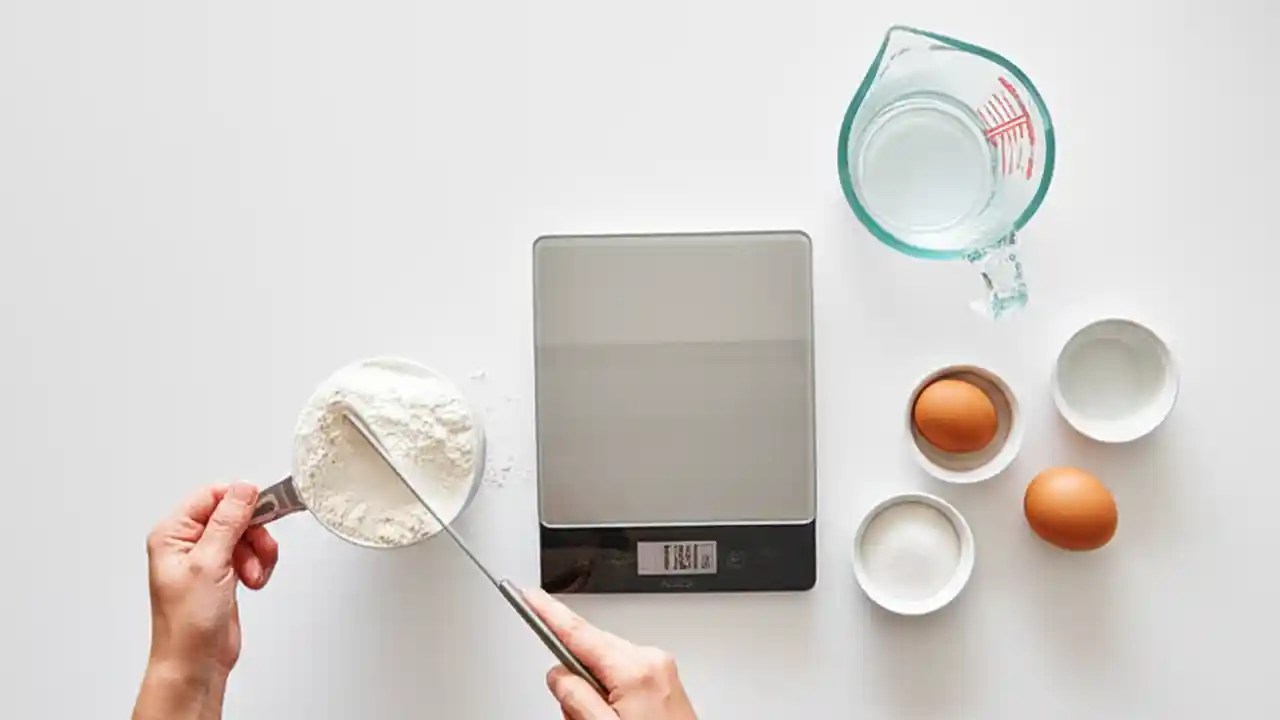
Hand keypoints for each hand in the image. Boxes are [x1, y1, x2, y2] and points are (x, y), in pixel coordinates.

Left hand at [133, 483, 279, 719]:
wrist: (195, 663)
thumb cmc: (187, 624)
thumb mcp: (209, 564)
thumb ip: (228, 522)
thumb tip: (243, 490)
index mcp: (172, 534)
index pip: (212, 496)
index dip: (240, 501)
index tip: (264, 511)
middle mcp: (187, 543)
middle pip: (233, 514)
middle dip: (253, 532)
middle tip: (261, 549)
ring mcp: (206, 559)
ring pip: (245, 534)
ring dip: (258, 551)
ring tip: (254, 574)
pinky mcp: (222, 573)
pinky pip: (249, 553)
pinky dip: (259, 564)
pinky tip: (254, 581)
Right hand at [525, 589, 697, 719]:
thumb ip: (575, 698)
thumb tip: (558, 674)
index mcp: (635, 669)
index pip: (579, 632)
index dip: (548, 613)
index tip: (529, 596)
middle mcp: (651, 661)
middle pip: (590, 651)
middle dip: (574, 680)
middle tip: (575, 718)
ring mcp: (660, 670)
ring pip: (604, 667)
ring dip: (592, 694)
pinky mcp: (663, 681)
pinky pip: (622, 677)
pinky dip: (609, 697)